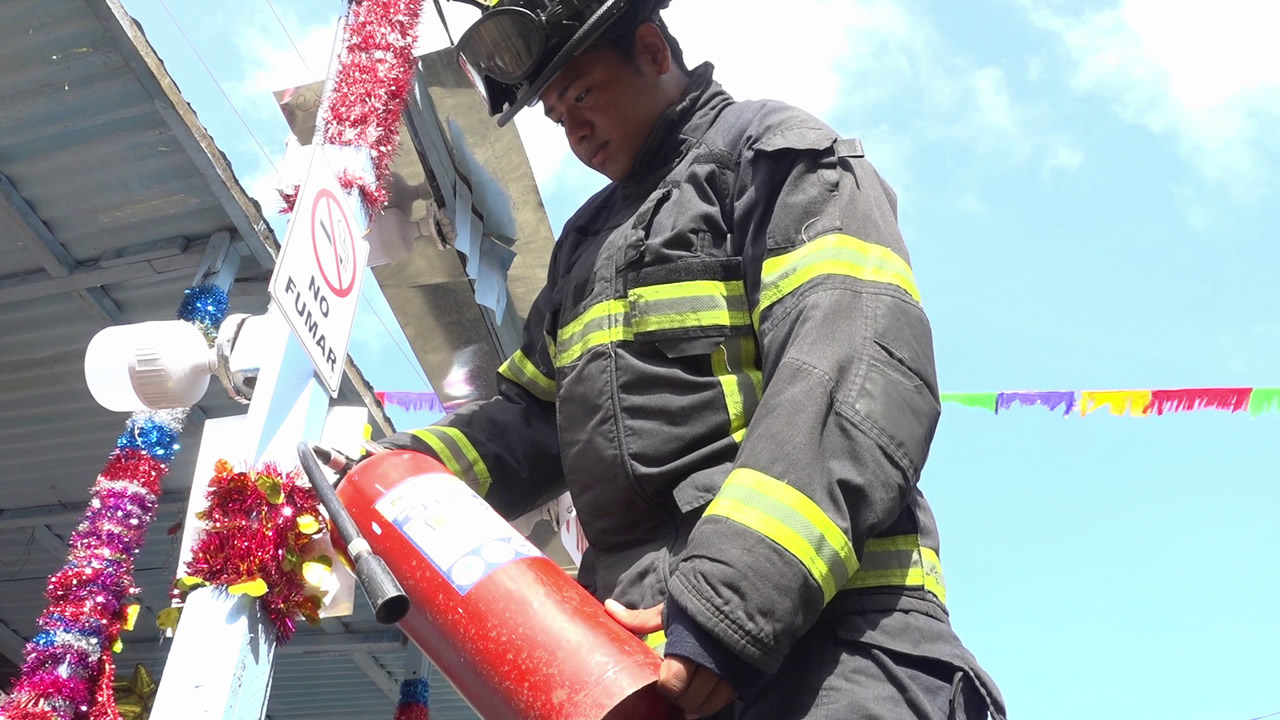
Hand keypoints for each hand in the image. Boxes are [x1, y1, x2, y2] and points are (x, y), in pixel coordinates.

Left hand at [604, 599, 737, 718]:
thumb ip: (641, 618)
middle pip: (689, 699)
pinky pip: (725, 700)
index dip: (663, 686)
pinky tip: (702, 695)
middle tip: (671, 687)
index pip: (672, 683)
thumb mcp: (671, 607)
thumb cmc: (700, 599)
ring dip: (694, 704)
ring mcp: (731, 671)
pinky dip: (711, 702)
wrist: (745, 590)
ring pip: (708, 705)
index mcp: (689, 645)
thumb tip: (608, 607)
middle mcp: (712, 662)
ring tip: (686, 694)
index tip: (659, 678)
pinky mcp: (745, 675)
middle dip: (677, 697)